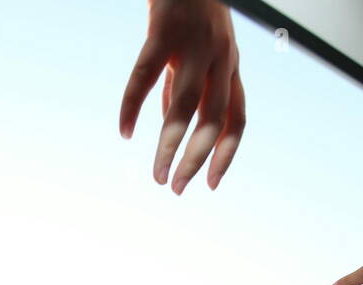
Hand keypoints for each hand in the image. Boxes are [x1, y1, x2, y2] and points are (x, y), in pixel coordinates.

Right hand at [120, 0, 244, 192]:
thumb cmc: (186, 5)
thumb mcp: (195, 49)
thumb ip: (185, 85)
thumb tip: (174, 126)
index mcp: (230, 65)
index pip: (237, 121)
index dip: (226, 156)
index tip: (210, 185)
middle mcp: (219, 57)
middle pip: (214, 121)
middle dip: (196, 160)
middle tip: (176, 189)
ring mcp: (193, 43)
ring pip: (184, 107)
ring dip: (170, 146)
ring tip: (157, 174)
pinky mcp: (162, 29)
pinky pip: (145, 75)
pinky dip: (132, 106)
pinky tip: (125, 131)